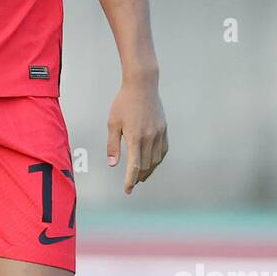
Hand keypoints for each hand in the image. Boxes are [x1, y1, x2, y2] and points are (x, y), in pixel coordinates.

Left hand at [107, 77, 167, 193]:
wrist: (142, 85)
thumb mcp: (113, 123)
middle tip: (132, 183)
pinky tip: (152, 162)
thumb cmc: (124, 103)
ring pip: (156, 160)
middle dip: (139, 177)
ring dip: (149, 170)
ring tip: (142, 176)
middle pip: (146, 166)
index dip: (130, 180)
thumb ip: (113, 145)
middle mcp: (149, 138)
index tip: (128, 190)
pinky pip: (163, 150)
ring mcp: (159, 134)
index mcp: (135, 138)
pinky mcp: (164, 129)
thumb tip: (113, 164)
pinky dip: (158, 160)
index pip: (134, 166)